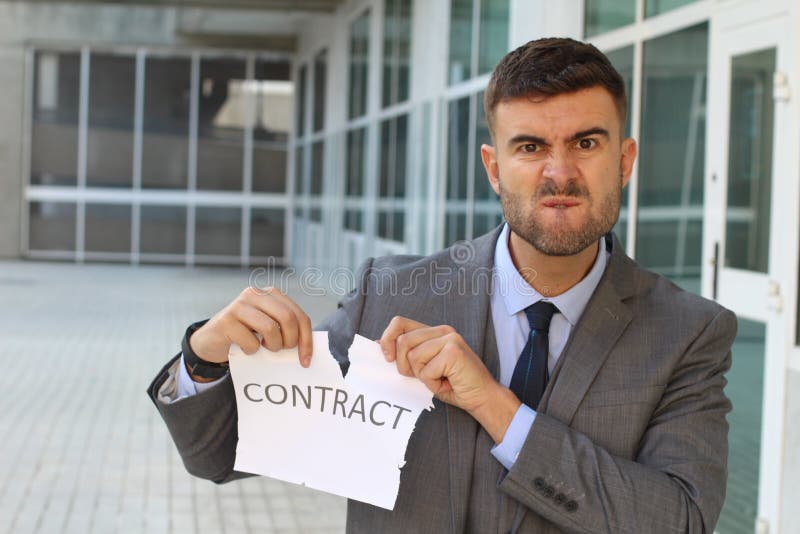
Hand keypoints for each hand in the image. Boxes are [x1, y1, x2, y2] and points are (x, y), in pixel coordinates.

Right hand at [189, 286, 312, 367]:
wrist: (211, 340)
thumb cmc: (246, 334)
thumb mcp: (268, 327)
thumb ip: (286, 329)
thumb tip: (308, 350)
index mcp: (271, 294)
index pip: (299, 315)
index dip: (306, 339)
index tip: (306, 360)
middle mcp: (256, 294)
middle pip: (288, 318)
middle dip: (291, 341)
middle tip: (283, 351)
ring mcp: (239, 305)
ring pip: (270, 328)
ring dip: (272, 346)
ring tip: (265, 348)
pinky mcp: (226, 320)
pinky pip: (251, 341)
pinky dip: (252, 350)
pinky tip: (247, 348)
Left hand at [379, 316, 519, 442]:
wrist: (482, 398)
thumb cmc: (454, 385)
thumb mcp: (423, 367)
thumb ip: (405, 354)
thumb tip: (377, 344)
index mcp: (434, 331)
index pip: (399, 323)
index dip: (387, 339)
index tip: (387, 358)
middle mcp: (442, 330)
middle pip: (403, 341)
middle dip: (404, 366)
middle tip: (422, 376)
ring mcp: (449, 339)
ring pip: (413, 356)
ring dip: (422, 376)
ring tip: (439, 378)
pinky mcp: (453, 352)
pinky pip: (426, 370)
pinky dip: (432, 383)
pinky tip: (447, 382)